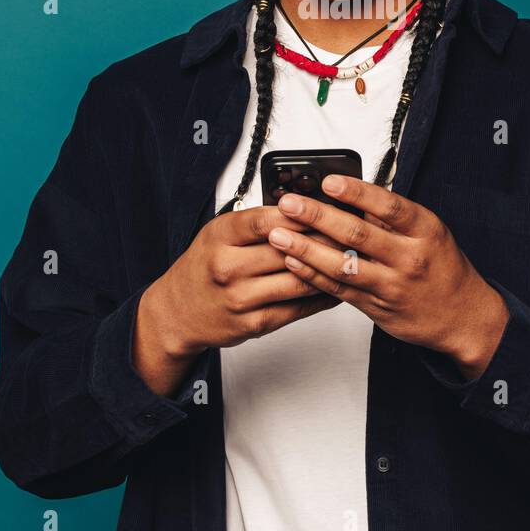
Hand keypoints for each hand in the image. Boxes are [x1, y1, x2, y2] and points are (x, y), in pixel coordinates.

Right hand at [144, 204, 341, 360]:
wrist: (177, 312)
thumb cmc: (204, 266)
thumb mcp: (218, 233)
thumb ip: (255, 222)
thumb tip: (304, 209)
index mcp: (220, 236)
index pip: (266, 220)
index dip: (300, 213)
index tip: (327, 207)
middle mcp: (228, 267)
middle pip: (288, 250)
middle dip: (325, 239)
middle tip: (352, 230)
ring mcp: (241, 298)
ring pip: (299, 280)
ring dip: (329, 268)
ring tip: (352, 257)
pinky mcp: (255, 324)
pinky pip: (298, 308)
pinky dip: (322, 296)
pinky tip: (338, 285)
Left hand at [266, 175, 510, 379]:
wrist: (463, 316)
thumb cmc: (442, 266)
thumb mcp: (430, 231)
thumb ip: (393, 216)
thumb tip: (350, 192)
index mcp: (425, 230)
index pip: (388, 206)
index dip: (356, 192)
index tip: (328, 181)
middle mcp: (409, 257)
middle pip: (358, 235)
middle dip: (318, 217)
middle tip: (289, 204)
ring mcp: (392, 285)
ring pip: (342, 265)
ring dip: (305, 249)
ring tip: (278, 235)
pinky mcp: (377, 308)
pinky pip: (339, 290)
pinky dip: (313, 275)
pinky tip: (293, 262)